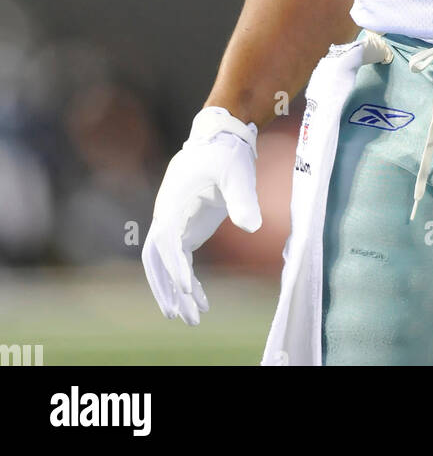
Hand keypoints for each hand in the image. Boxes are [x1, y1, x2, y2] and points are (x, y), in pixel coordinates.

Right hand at [142, 106, 261, 324]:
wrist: (222, 137)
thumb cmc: (226, 152)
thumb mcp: (238, 172)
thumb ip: (243, 198)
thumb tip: (252, 227)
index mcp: (173, 200)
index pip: (166, 239)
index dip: (174, 264)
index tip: (186, 287)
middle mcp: (167, 214)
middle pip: (155, 258)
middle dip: (166, 288)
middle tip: (182, 316)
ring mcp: (174, 222)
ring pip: (163, 264)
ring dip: (173, 291)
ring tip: (192, 318)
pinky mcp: (185, 228)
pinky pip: (179, 261)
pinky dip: (186, 281)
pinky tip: (201, 299)